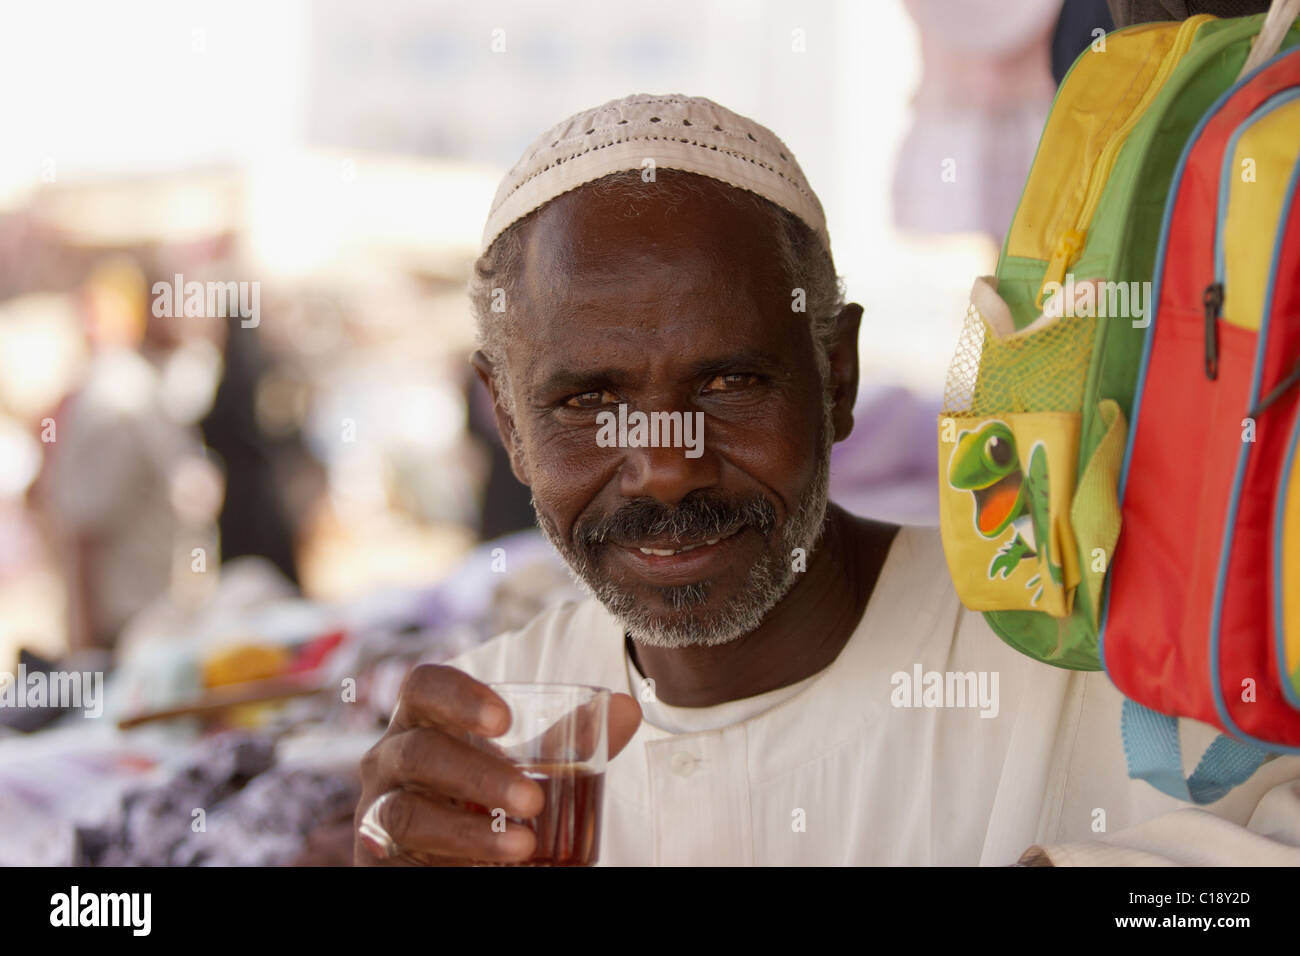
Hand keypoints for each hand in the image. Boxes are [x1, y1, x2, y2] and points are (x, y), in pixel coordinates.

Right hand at [354, 665, 641, 865]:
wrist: (461, 862)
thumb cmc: (492, 801)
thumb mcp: (529, 770)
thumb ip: (571, 741)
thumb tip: (627, 710)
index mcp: (423, 721)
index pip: (424, 686)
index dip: (458, 696)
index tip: (507, 721)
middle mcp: (390, 760)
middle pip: (419, 751)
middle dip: (479, 775)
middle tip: (534, 800)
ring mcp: (375, 811)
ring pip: (407, 812)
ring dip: (468, 830)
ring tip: (525, 845)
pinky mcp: (376, 859)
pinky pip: (402, 859)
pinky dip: (452, 861)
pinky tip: (490, 870)